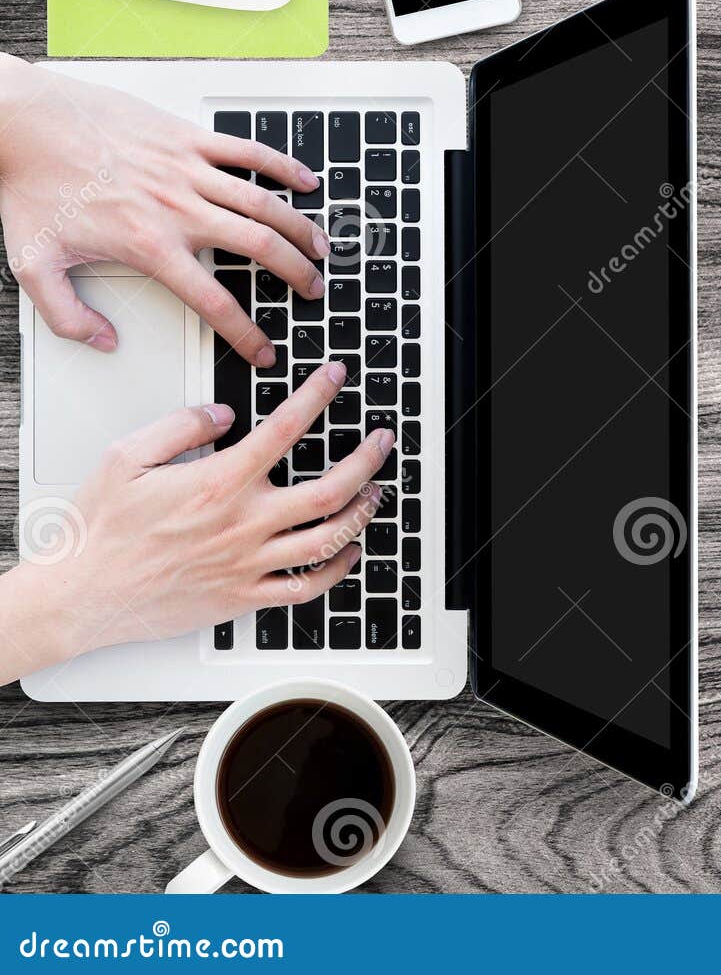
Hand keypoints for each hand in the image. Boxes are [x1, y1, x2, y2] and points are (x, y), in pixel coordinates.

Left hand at [0, 54, 328, 365]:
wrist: (23, 122)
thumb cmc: (30, 184)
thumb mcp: (33, 264)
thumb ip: (66, 315)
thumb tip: (102, 339)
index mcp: (151, 246)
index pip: (216, 303)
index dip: (247, 334)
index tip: (264, 350)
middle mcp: (179, 210)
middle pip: (260, 249)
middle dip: (297, 275)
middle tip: (312, 290)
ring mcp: (188, 170)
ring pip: (265, 204)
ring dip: (301, 228)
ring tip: (321, 246)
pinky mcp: (187, 138)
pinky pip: (248, 153)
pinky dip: (283, 167)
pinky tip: (306, 182)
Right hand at [0, 362, 391, 679]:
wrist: (83, 593)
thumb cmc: (101, 529)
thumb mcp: (125, 457)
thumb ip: (179, 426)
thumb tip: (221, 414)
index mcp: (219, 483)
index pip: (285, 429)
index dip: (317, 397)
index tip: (334, 378)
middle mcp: (243, 524)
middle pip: (329, 490)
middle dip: (367, 461)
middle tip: (383, 442)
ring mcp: (248, 563)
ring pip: (328, 539)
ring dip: (362, 513)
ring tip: (377, 492)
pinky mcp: (244, 596)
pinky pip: (305, 588)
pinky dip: (336, 570)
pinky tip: (348, 552)